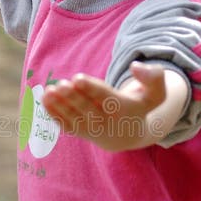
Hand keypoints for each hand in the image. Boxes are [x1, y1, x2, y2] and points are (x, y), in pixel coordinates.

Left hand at [42, 61, 170, 151]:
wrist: (128, 134)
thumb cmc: (139, 107)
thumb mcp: (155, 94)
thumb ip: (154, 77)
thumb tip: (136, 66)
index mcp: (122, 109)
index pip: (105, 98)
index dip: (91, 88)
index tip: (78, 78)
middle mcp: (105, 121)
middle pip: (86, 108)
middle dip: (72, 97)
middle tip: (60, 84)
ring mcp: (90, 129)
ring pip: (73, 117)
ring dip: (60, 105)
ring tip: (49, 91)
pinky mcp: (79, 132)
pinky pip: (65, 125)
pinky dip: (54, 114)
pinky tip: (44, 99)